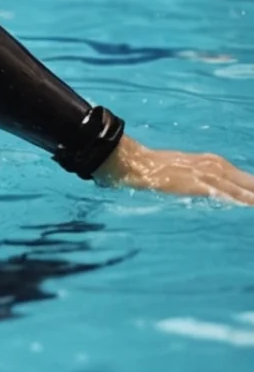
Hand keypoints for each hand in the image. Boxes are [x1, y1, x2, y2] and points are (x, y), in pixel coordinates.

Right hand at [95, 135, 253, 204]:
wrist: (131, 161)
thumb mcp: (186, 170)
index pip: (248, 181)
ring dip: (251, 200)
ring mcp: (206, 175)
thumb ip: (205, 181)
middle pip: (250, 185)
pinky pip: (223, 196)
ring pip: (242, 192)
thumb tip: (220, 194)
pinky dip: (236, 203)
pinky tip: (243, 210)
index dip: (253, 191)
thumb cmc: (154, 168)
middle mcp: (216, 166)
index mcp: (215, 163)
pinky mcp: (196, 184)